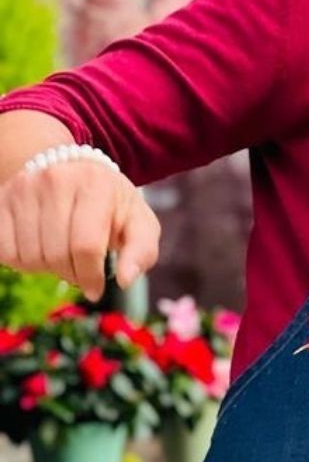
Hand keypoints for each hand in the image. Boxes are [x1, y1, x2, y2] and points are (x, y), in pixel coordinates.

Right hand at [0, 160, 160, 301]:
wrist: (73, 171)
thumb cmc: (111, 205)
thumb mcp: (139, 223)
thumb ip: (141, 252)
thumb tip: (126, 281)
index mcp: (95, 185)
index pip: (86, 246)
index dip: (91, 276)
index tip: (96, 289)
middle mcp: (55, 180)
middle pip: (55, 254)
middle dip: (70, 274)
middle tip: (80, 271)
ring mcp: (23, 188)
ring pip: (28, 255)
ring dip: (46, 269)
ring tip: (63, 256)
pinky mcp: (1, 199)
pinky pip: (4, 251)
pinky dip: (21, 261)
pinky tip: (40, 250)